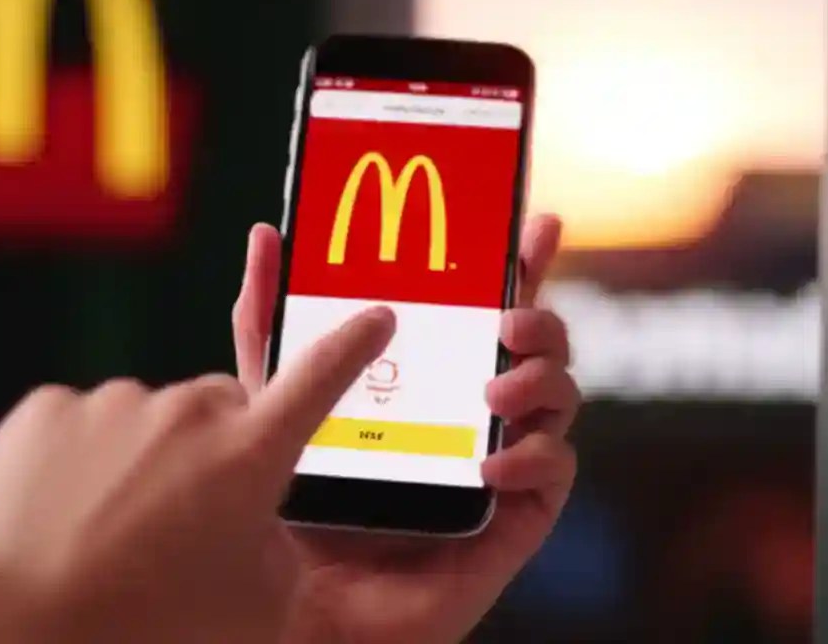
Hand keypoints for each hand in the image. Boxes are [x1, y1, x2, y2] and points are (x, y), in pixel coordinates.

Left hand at [0, 309, 395, 643]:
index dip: (355, 344)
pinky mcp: (47, 409)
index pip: (322, 378)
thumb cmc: (145, 630)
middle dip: (217, 450)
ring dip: (145, 462)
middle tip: (188, 521)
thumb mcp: (257, 610)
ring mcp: (114, 404)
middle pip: (223, 411)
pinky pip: (82, 424)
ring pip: (149, 422)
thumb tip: (260, 527)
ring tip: (113, 536)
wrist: (7, 630)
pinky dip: (81, 462)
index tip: (375, 316)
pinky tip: (64, 518)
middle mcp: (188, 412)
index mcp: (251, 455)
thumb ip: (278, 552)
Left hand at [232, 214, 580, 643]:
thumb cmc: (293, 506)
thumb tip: (265, 234)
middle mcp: (477, 414)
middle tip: (507, 321)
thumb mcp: (270, 401)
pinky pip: (557, 471)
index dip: (521, 263)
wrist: (304, 606)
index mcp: (435, 378)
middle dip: (542, 315)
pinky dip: (534, 456)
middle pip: (541, 344)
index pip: (491, 309)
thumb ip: (270, 323)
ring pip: (562, 396)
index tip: (533, 222)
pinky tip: (490, 464)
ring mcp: (504, 461)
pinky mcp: (518, 516)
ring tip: (492, 394)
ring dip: (541, 380)